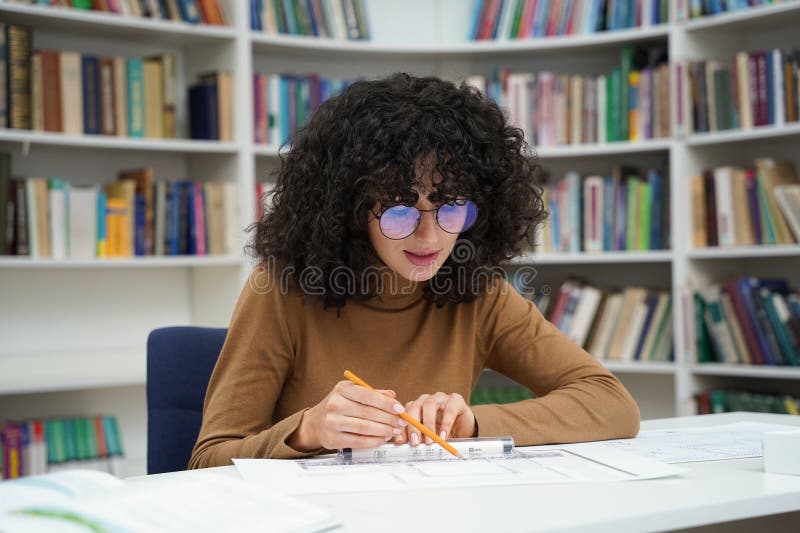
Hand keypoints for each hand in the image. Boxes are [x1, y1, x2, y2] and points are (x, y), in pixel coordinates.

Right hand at [288, 380, 407, 450]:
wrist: (315, 422)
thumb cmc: (338, 406)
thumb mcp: (353, 392)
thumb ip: (373, 393)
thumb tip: (392, 396)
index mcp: (342, 389)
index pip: (367, 395)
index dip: (386, 403)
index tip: (399, 409)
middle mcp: (335, 404)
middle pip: (368, 413)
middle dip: (389, 419)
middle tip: (401, 422)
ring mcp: (332, 422)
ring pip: (364, 428)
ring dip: (383, 431)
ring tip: (394, 431)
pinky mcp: (332, 439)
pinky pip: (358, 441)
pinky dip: (373, 441)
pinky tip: (382, 439)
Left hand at [399, 392, 475, 445]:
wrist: (463, 430)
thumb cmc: (442, 432)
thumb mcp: (426, 437)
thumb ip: (415, 437)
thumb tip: (400, 442)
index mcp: (416, 407)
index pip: (405, 414)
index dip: (402, 427)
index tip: (401, 441)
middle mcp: (426, 400)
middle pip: (415, 406)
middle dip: (413, 425)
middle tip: (415, 441)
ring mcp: (441, 398)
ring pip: (430, 404)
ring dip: (428, 424)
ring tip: (430, 440)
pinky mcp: (455, 400)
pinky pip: (449, 409)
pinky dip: (446, 423)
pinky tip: (443, 435)